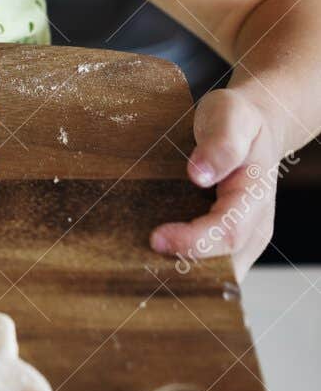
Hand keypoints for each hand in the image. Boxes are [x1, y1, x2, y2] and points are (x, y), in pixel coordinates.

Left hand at [149, 87, 281, 278]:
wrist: (251, 126)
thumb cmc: (237, 120)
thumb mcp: (230, 115)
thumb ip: (221, 142)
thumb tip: (199, 174)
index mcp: (254, 198)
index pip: (228, 233)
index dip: (192, 242)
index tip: (155, 238)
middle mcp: (252, 228)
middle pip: (221, 267)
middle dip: (182, 272)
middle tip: (136, 266)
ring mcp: (240, 240)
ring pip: (213, 275)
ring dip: (178, 275)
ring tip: (136, 267)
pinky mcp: (224, 243)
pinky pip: (205, 266)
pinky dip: (179, 268)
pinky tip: (147, 259)